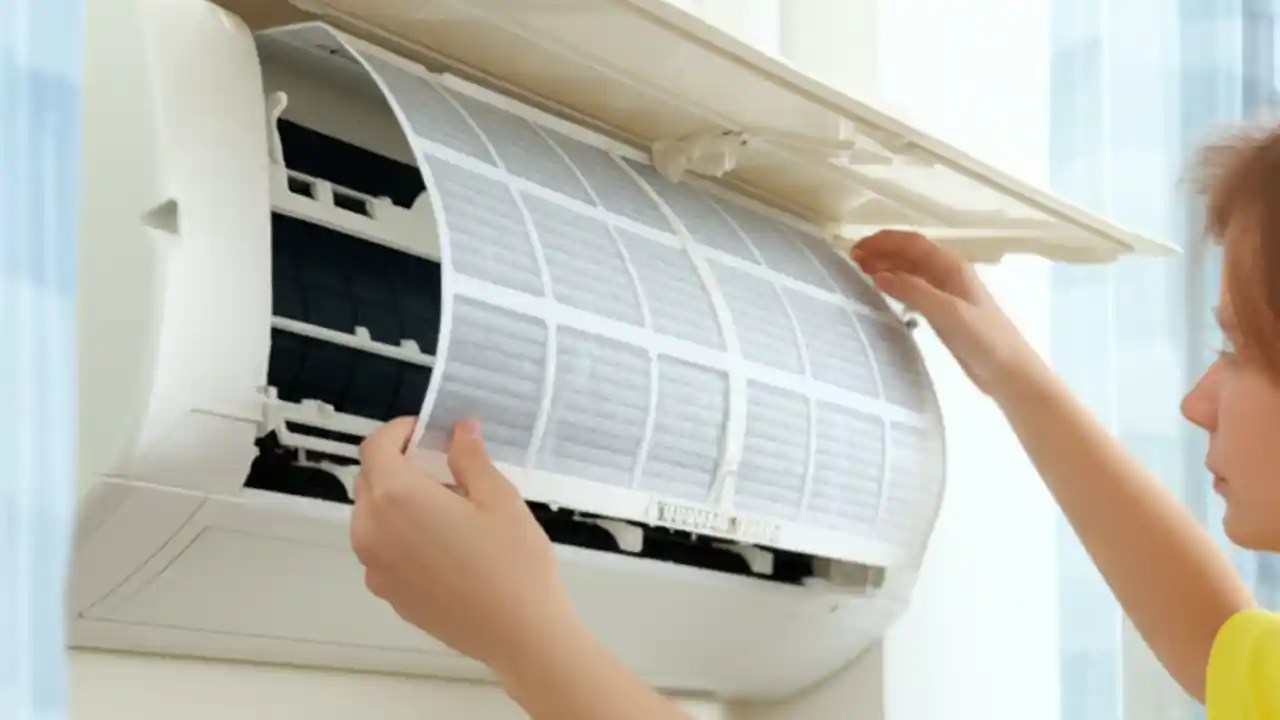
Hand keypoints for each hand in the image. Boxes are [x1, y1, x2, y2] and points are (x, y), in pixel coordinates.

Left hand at [350, 416, 581, 671]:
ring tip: (446, 509)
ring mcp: (374, 567)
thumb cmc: (513, 560)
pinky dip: (400, 535)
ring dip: (397, 502)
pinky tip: (443, 547)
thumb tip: (458, 428)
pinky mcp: (387, 594)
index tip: (428, 432)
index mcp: (395, 497)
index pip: (376, 447)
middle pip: (370, 481)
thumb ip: (469, 457)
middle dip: (399, 465)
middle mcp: (371, 530)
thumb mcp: (498, 497)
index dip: (398, 431)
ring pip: (372, 517)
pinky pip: (381, 550)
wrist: (519, 634)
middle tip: (445, 468)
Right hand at [850, 230, 1043, 397]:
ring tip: (861, 271)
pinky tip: (884, 292)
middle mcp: (948, 274)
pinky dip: (896, 285)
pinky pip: (914, 289)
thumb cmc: (983, 338)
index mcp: (952, 267)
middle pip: (910, 254)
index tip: (857, 248)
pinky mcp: (944, 312)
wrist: (1008, 370)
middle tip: (853, 260)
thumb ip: (913, 290)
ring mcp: (947, 293)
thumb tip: (878, 274)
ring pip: (911, 271)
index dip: (884, 241)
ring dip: (887, 267)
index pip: (913, 243)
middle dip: (882, 252)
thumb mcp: (947, 311)